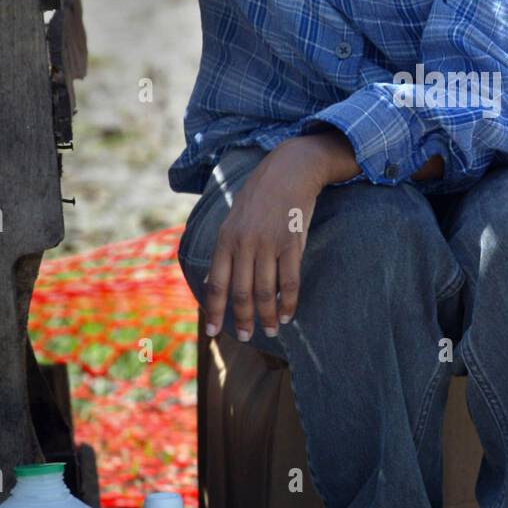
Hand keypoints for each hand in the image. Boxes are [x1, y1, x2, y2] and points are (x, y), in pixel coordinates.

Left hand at [203, 138, 331, 341]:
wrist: (289, 171)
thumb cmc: (260, 196)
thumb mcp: (233, 219)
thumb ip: (225, 250)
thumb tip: (214, 283)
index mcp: (226, 239)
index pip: (217, 283)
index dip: (215, 310)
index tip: (214, 331)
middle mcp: (244, 244)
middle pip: (241, 292)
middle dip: (242, 319)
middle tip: (244, 336)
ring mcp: (269, 244)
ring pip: (265, 291)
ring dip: (267, 316)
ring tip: (271, 331)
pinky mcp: (292, 244)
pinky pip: (289, 281)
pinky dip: (289, 302)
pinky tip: (288, 314)